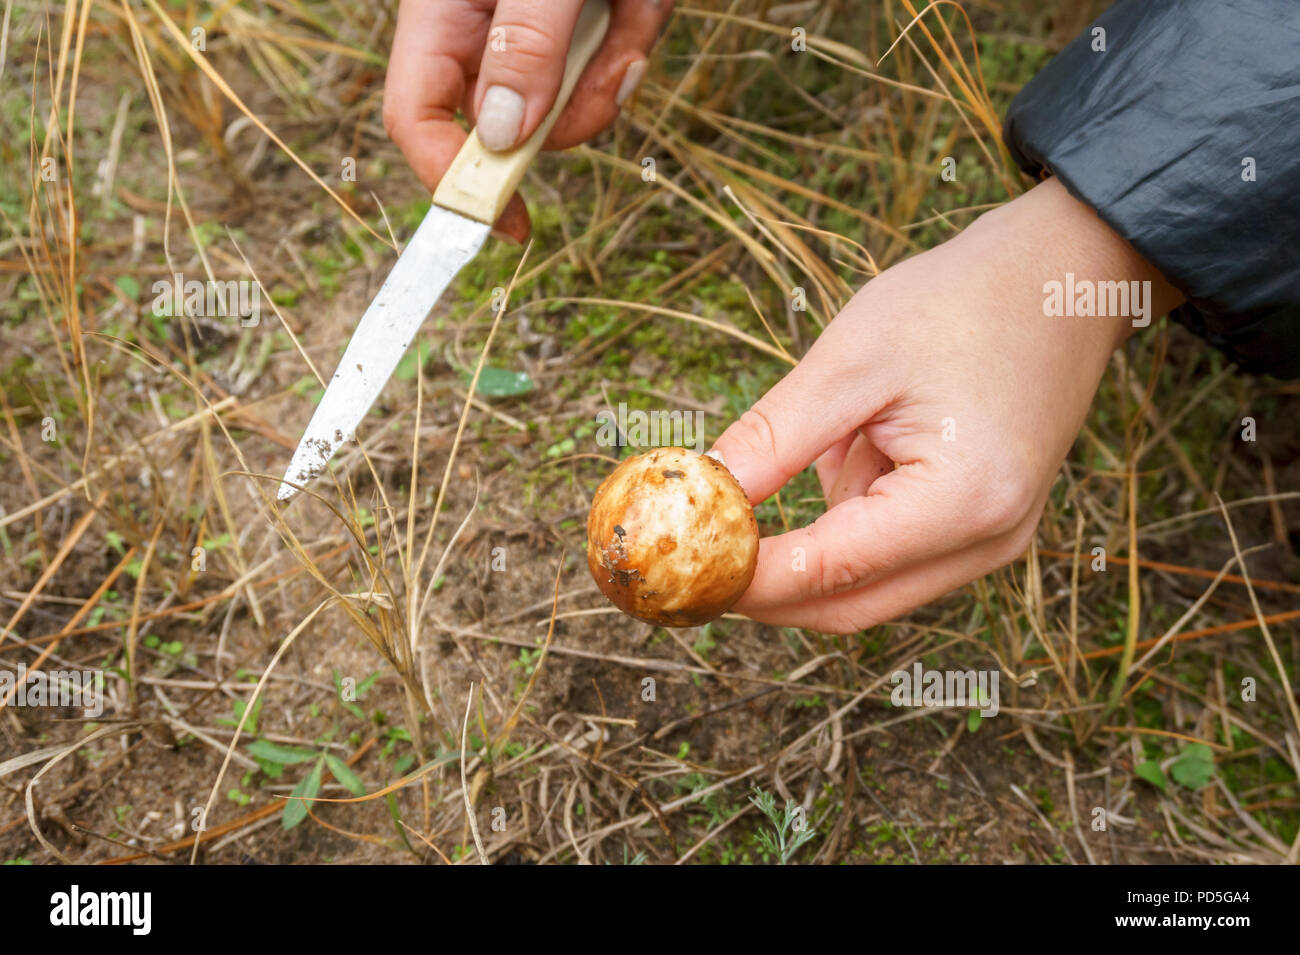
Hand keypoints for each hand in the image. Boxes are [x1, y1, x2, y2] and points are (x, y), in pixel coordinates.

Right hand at [383, 0, 672, 240]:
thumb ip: (524, 40)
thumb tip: (504, 138)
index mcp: (445, 11)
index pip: (418, 118)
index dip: (453, 182)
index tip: (508, 228)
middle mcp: (487, 27)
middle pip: (512, 126)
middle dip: (573, 107)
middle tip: (612, 55)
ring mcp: (541, 28)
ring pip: (576, 99)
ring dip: (616, 61)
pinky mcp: (588, 21)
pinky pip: (616, 58)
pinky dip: (639, 31)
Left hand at [710, 177, 1183, 634]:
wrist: (1064, 273)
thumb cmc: (963, 302)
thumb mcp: (851, 361)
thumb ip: (774, 440)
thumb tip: (701, 497)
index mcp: (962, 503)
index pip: (828, 570)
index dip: (744, 576)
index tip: (674, 567)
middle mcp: (987, 542)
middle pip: (848, 606)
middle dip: (765, 588)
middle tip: (690, 559)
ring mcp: (992, 541)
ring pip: (867, 585)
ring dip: (810, 543)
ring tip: (822, 441)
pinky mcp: (983, 525)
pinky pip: (892, 549)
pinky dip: (848, 516)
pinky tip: (861, 441)